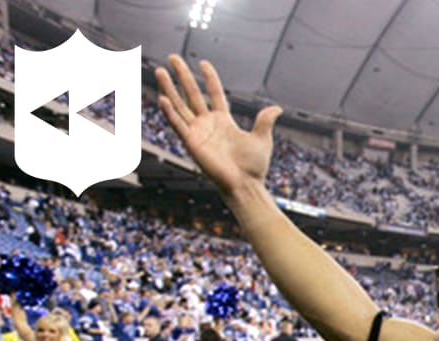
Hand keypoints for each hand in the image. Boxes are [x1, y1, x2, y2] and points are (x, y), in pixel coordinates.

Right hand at [155, 55, 282, 197]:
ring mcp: (198, 132)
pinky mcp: (192, 143)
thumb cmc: (254, 166)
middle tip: (173, 57)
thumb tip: (277, 109)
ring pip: (180, 105)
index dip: (209, 78)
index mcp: (223, 121)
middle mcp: (208, 124)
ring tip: (160, 70)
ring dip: (169, 88)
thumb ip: (265, 121)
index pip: (213, 93)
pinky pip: (178, 124)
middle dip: (182, 76)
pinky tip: (163, 97)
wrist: (245, 185)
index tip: (203, 62)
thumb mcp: (262, 139)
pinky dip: (170, 112)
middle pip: (192, 94)